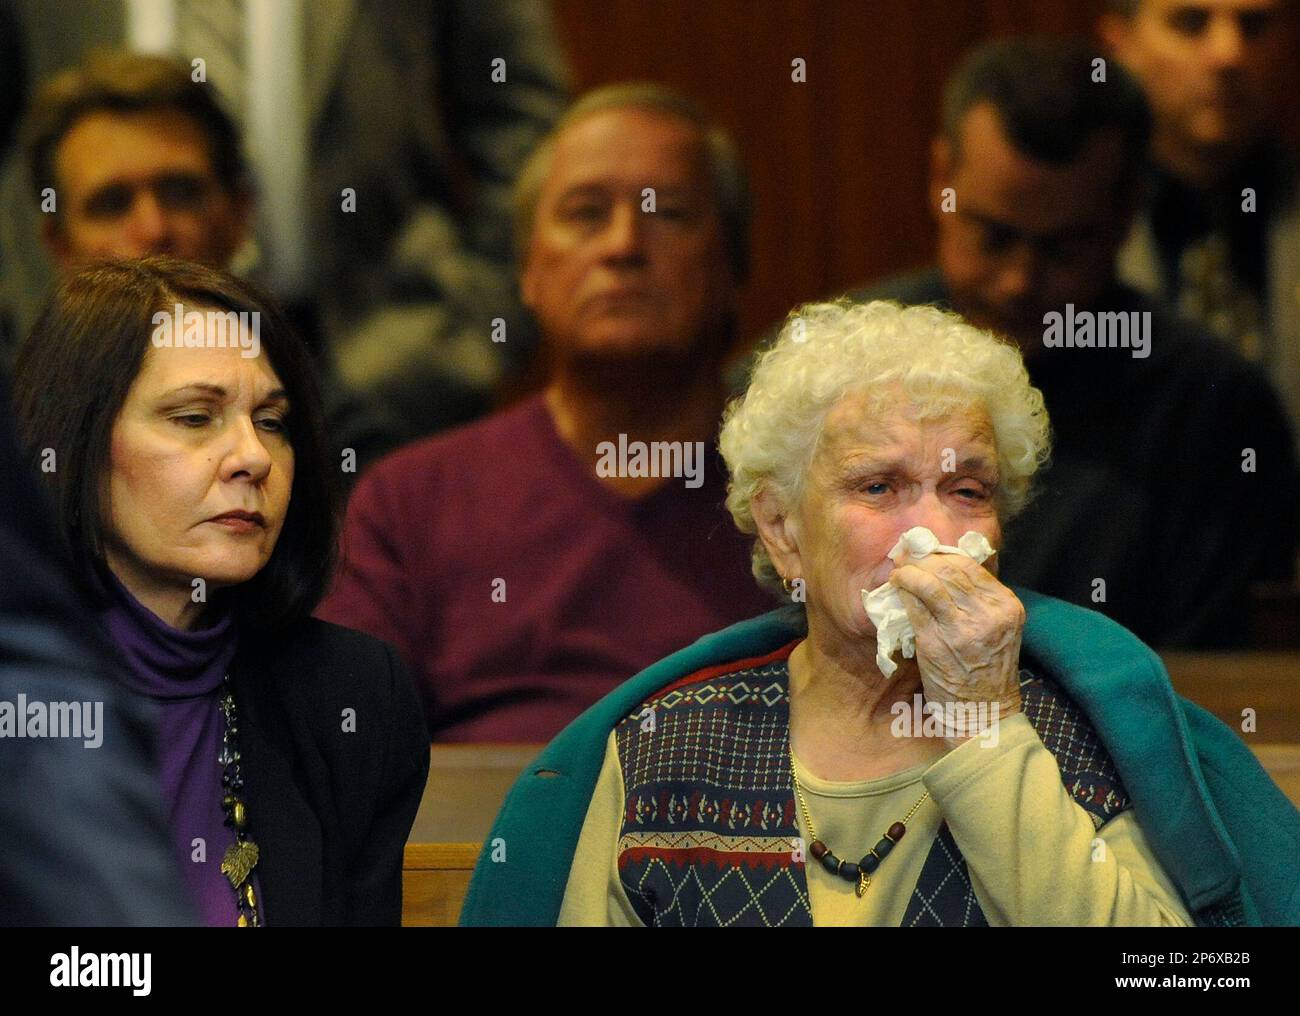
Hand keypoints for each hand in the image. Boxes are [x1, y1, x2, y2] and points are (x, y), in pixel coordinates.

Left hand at [889, 552, 1023, 744]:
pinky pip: (914, 607)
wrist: (984, 713)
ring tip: (899, 572)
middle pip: (949, 570)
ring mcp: (962, 629)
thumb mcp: (997, 628)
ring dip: (909, 572)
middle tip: (906, 558)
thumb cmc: (986, 669)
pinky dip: (903, 593)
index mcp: (1007, 606)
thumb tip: (945, 565)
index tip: (925, 551)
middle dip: (923, 559)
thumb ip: (979, 599)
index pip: (970, 565)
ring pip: (930, 584)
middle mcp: (989, 615)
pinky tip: (897, 590)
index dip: (943, 553)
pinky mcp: (936, 643)